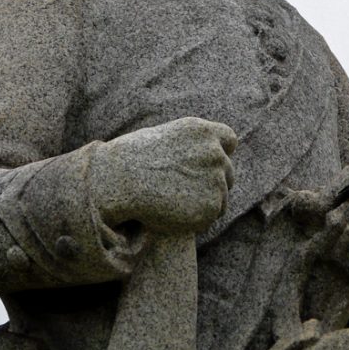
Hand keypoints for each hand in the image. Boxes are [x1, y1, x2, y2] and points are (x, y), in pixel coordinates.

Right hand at [90, 117, 236, 233]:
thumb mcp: (164, 138)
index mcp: (203, 132)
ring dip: (205, 201)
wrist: (119, 182)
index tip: (209, 163)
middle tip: (184, 191)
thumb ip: (190, 147)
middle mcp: (215, 152)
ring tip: (174, 202)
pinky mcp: (212, 206)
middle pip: (228, 172)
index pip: (229, 140)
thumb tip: (205, 159)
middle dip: (212, 182)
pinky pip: (213, 214)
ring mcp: (216, 179)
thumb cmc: (132, 160)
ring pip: (222, 196)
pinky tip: (174, 213)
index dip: (220, 152)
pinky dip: (198, 217)